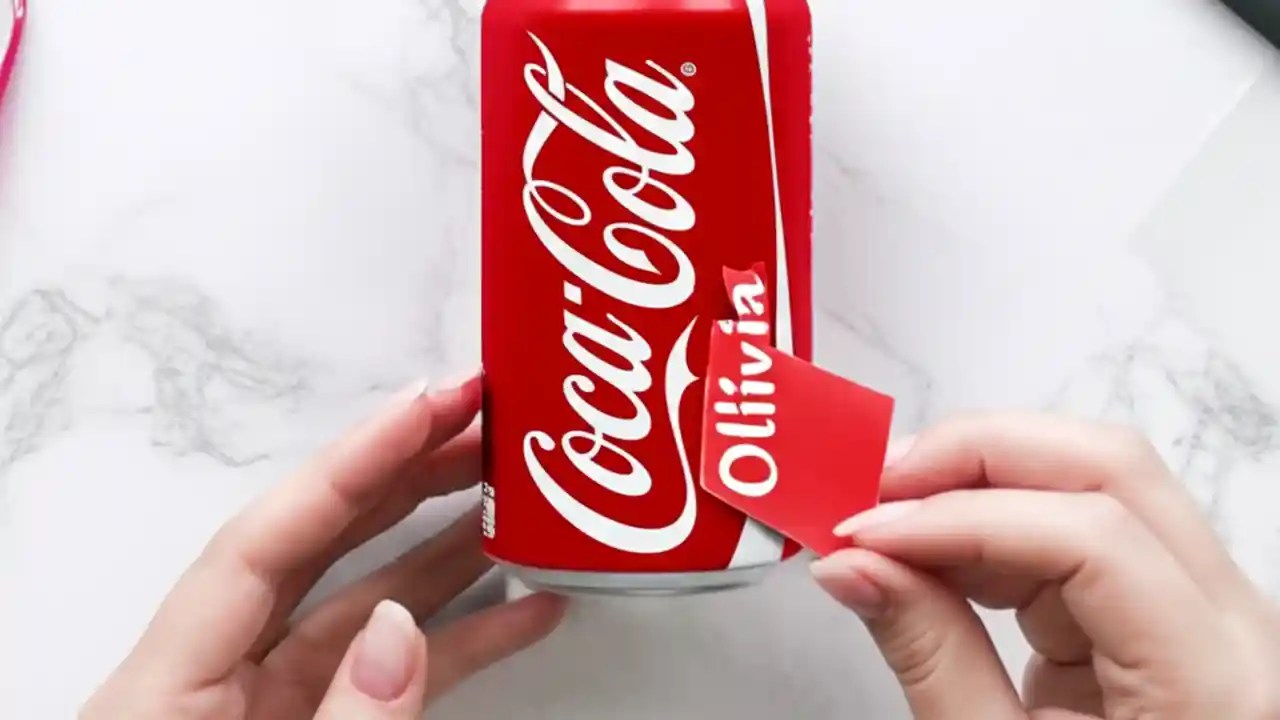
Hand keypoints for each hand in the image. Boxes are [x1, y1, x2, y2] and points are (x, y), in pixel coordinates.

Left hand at [82, 373, 565, 719]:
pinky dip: (461, 639)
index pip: (268, 540)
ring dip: (448, 547)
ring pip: (366, 602)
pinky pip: (392, 674)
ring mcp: (269, 712)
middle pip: (317, 549)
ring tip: (524, 495)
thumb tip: (397, 629)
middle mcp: (216, 682)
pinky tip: (527, 610)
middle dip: (407, 475)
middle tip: (488, 419)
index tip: (434, 404)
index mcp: (169, 689)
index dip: (355, 461)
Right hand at [812, 413, 1279, 719]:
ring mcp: (1203, 606)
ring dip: (977, 480)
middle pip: (1110, 469)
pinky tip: (929, 545)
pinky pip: (1076, 529)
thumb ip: (929, 656)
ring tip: (885, 515)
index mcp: (1214, 682)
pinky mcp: (1157, 608)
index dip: (962, 516)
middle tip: (873, 483)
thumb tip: (854, 565)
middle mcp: (1234, 624)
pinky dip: (991, 523)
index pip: (1090, 536)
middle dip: (975, 455)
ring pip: (1095, 481)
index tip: (864, 531)